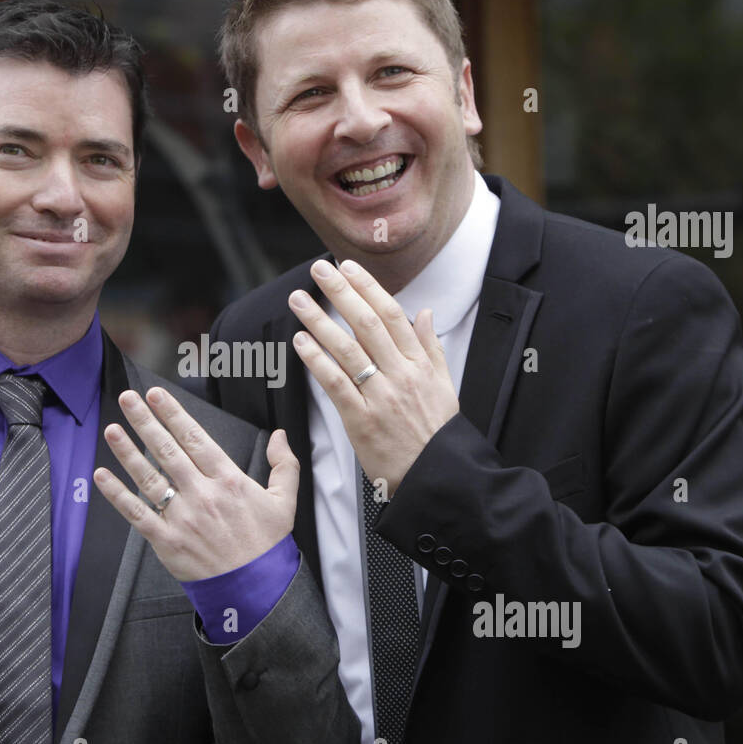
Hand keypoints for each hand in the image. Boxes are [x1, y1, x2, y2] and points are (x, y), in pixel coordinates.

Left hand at [92, 386, 298, 581]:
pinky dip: (117, 494)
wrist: (256, 589)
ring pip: (149, 477)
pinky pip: (137, 513)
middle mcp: (203, 494)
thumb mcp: (285, 501)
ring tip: (112, 429)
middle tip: (128, 399)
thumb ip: (283, 464)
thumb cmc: (266, 546)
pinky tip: (102, 477)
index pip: (195, 438)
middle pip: (167, 450)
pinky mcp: (167, 540)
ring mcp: (182, 517)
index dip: (173, 414)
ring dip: (127, 451)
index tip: (157, 395)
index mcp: (228, 481)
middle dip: (145, 421)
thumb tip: (279, 435)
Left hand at [289, 258, 458, 495]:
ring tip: (298, 300)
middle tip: (318, 269)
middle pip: (367, 323)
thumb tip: (424, 312)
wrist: (436, 476)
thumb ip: (431, 347)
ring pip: (347, 349)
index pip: (392, 314)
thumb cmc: (437, 434)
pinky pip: (336, 383)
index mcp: (420, 364)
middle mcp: (401, 374)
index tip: (348, 267)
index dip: (368, 288)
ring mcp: (381, 396)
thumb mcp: (444, 386)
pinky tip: (301, 341)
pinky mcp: (362, 419)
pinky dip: (317, 360)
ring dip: (319, 320)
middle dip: (340, 292)